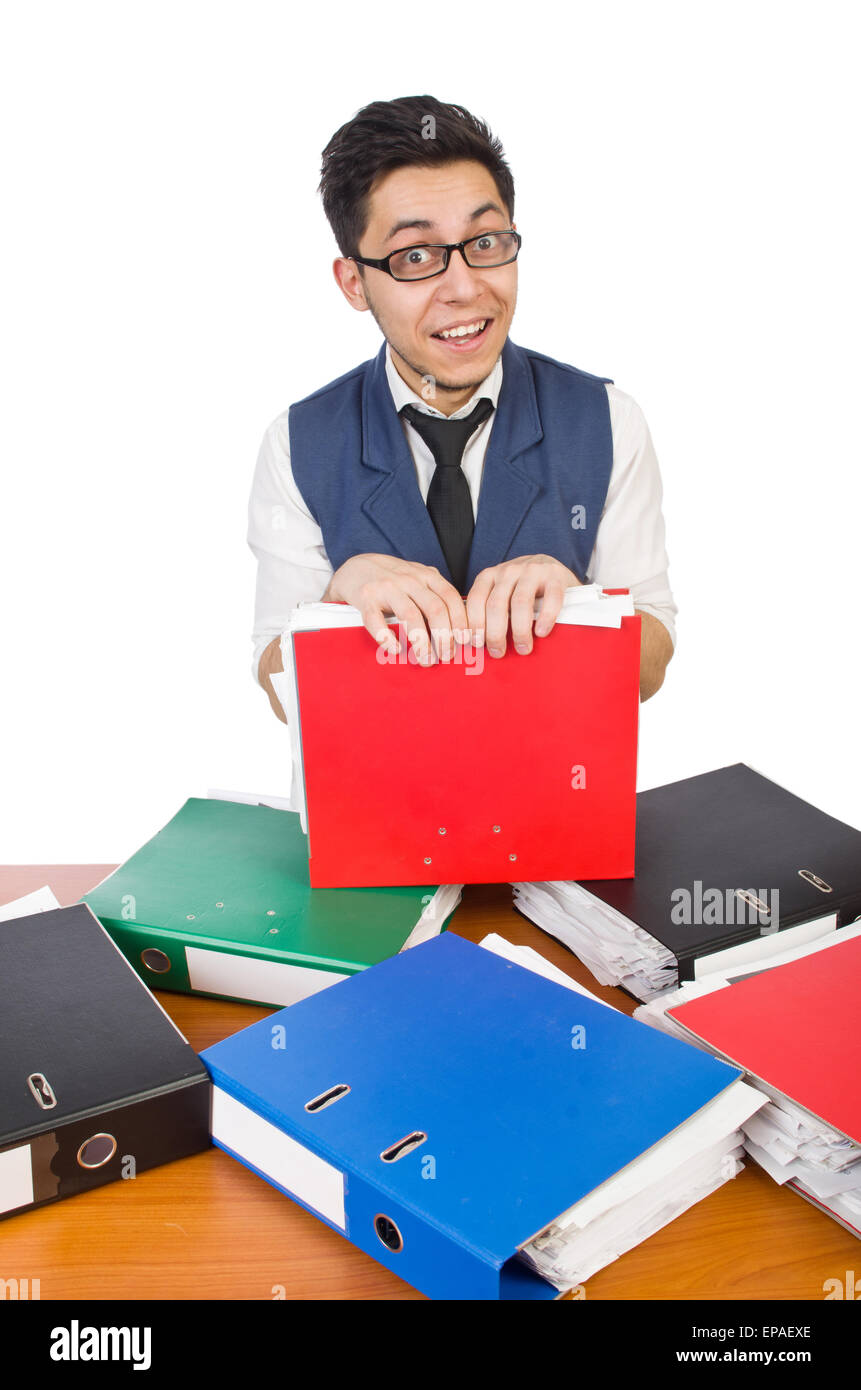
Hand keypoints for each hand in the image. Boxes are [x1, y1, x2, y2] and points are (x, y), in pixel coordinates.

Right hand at [324, 554, 469, 663]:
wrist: (356, 567)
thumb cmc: (392, 579)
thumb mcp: (418, 578)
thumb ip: (435, 594)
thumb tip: (460, 627)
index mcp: (426, 576)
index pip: (451, 597)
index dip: (461, 621)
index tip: (465, 642)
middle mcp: (409, 579)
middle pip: (435, 609)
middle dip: (445, 637)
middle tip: (447, 656)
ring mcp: (387, 588)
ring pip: (410, 616)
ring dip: (421, 643)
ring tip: (426, 661)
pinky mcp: (365, 597)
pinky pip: (376, 621)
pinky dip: (387, 639)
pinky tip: (396, 650)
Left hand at [466, 555, 579, 656]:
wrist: (550, 566)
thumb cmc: (521, 587)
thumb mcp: (501, 593)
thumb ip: (489, 611)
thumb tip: (479, 645)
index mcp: (490, 576)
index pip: (475, 599)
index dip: (474, 623)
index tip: (477, 644)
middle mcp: (508, 571)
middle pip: (496, 604)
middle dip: (495, 633)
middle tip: (499, 652)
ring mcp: (532, 571)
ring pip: (520, 602)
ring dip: (520, 630)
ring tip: (523, 648)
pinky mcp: (555, 575)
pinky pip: (550, 598)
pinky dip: (546, 618)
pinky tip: (541, 632)